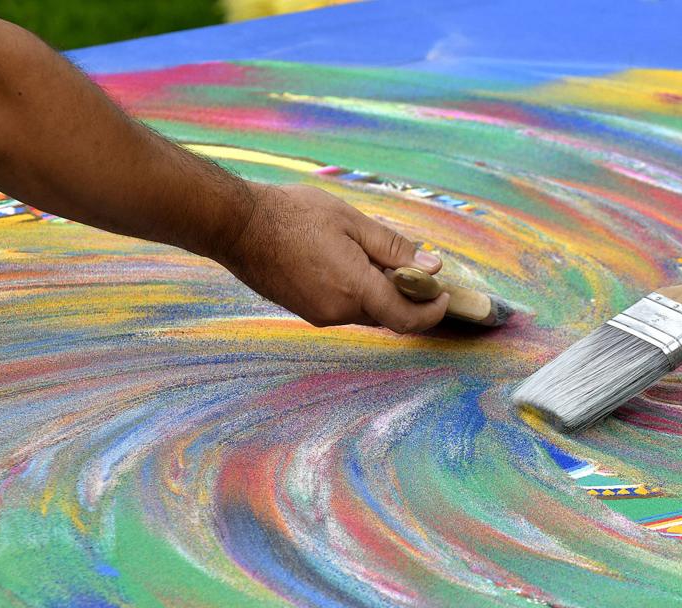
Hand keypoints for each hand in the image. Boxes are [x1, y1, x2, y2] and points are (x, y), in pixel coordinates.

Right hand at [214, 183, 448, 331]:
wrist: (238, 226)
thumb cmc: (294, 216)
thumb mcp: (352, 221)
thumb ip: (394, 248)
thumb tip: (432, 267)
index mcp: (354, 289)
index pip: (407, 318)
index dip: (431, 311)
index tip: (443, 294)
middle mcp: (337, 312)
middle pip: (387, 314)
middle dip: (404, 293)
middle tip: (409, 262)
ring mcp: (319, 315)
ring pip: (365, 310)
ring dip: (378, 290)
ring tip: (367, 252)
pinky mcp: (306, 311)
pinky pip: (343, 307)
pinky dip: (356, 291)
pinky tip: (344, 260)